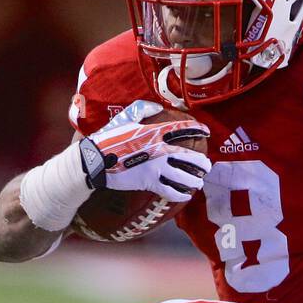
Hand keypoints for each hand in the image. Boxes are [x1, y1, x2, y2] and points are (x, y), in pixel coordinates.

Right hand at [83, 100, 210, 202]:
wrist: (95, 159)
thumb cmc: (109, 136)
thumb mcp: (125, 116)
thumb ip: (143, 109)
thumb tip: (157, 107)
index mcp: (156, 131)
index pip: (183, 129)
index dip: (198, 129)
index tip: (206, 131)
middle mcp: (161, 150)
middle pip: (191, 157)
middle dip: (203, 163)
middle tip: (207, 166)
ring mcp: (156, 168)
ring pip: (185, 177)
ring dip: (195, 181)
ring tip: (198, 182)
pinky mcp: (149, 183)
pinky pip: (171, 191)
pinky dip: (181, 195)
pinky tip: (186, 195)